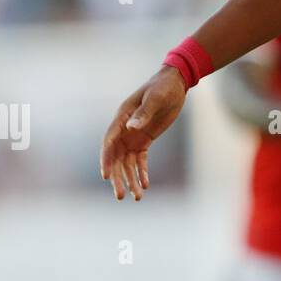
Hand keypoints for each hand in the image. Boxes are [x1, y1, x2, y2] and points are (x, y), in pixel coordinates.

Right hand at [100, 66, 187, 200]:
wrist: (175, 83)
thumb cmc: (163, 87)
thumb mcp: (155, 98)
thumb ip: (144, 112)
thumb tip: (131, 127)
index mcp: (121, 118)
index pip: (109, 142)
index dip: (106, 160)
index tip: (106, 176)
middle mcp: (124, 130)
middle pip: (116, 158)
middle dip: (118, 177)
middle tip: (120, 196)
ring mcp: (133, 136)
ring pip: (127, 163)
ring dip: (130, 180)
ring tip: (136, 198)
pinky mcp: (145, 140)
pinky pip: (140, 160)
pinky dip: (141, 172)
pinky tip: (145, 185)